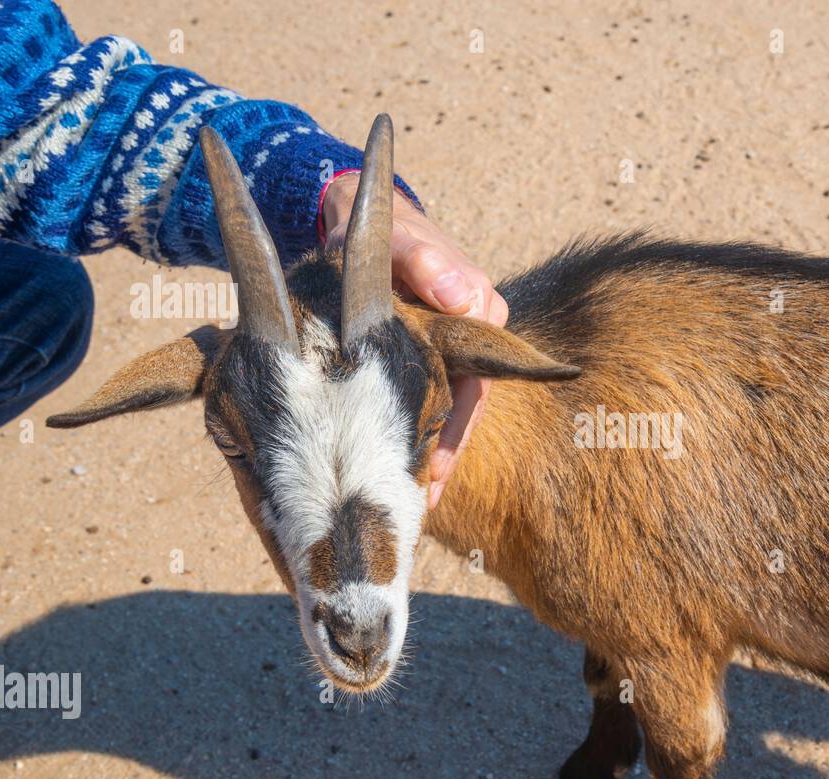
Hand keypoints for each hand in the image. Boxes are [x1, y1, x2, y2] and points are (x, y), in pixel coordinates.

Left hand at [322, 173, 507, 509]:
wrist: (349, 221)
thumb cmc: (372, 223)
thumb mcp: (397, 234)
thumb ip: (426, 260)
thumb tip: (462, 296)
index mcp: (477, 308)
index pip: (478, 377)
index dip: (453, 430)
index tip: (431, 469)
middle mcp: (472, 335)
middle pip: (463, 411)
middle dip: (440, 459)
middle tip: (417, 503)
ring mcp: (446, 353)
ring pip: (443, 417)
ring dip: (426, 461)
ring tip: (409, 508)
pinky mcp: (419, 363)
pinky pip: (419, 409)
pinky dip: (407, 441)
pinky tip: (391, 479)